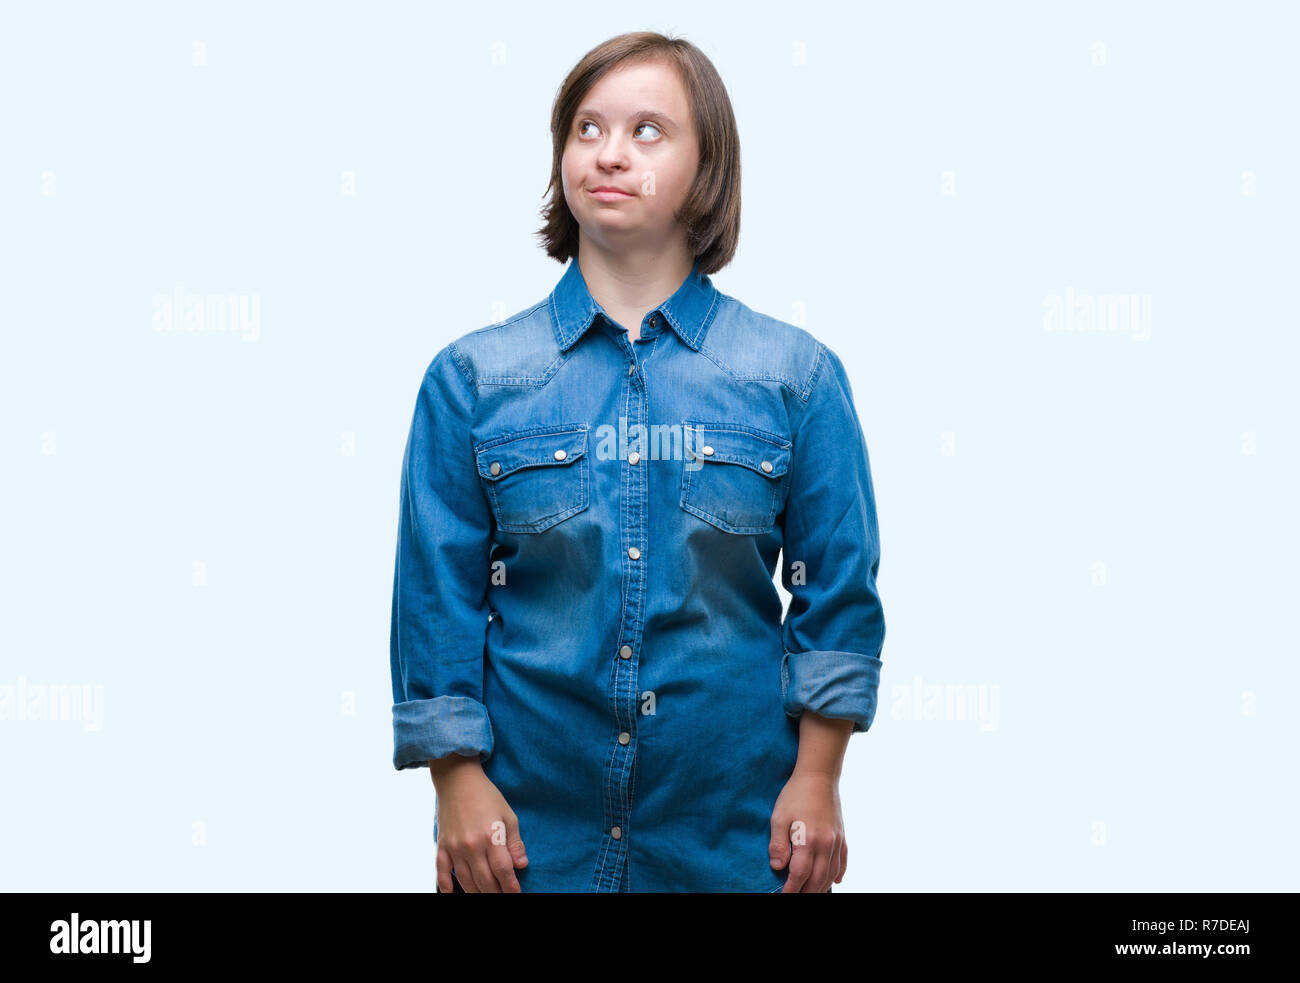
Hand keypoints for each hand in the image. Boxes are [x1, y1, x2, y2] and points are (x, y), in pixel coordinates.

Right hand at [430, 755, 528, 892]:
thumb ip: (515, 842)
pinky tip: (451, 893)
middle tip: (502, 896)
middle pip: (484, 880)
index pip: (502, 869)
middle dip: (495, 892)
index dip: (510, 885)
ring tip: (485, 897)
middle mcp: (471, 845)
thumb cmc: (486, 796)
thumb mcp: (507, 815)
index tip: (515, 893)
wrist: (458, 780)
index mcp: (490, 836)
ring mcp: (454, 847)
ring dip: (475, 892)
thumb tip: (521, 864)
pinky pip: (441, 870)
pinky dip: (444, 885)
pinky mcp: (442, 845)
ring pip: (465, 880)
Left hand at [768, 768, 845, 892]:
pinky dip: (839, 874)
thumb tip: (778, 867)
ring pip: (831, 874)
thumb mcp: (779, 817)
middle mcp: (826, 844)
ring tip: (810, 892)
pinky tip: (834, 881)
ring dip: (821, 887)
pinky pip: (843, 861)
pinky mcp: (841, 835)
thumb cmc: (795, 794)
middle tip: (795, 896)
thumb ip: (778, 844)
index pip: (800, 875)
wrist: (819, 775)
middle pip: (818, 879)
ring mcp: (836, 841)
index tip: (783, 895)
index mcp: (808, 840)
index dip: (791, 889)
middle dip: (806, 892)